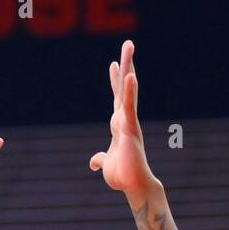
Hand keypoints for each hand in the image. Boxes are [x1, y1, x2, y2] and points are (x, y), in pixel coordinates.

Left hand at [89, 40, 156, 198]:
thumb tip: (94, 161)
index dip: (115, 81)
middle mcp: (125, 119)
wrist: (134, 186)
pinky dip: (129, 91)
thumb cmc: (123, 176)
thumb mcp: (106, 164)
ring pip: (128, 89)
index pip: (117, 98)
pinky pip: (129, 106)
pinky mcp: (131, 128)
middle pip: (124, 87)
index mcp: (119, 125)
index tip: (113, 64)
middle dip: (126, 64)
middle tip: (128, 44)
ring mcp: (129, 121)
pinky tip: (130, 75)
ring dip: (129, 67)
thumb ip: (101, 159)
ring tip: (129, 47)